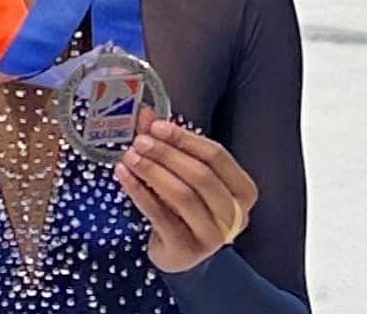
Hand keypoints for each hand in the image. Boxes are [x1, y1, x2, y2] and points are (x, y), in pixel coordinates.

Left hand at [112, 105, 258, 273]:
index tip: (156, 126)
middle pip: (200, 175)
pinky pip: (160, 216)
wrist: (181, 253)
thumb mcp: (184, 174)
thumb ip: (168, 143)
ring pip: (182, 196)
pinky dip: (139, 192)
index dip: (185, 138)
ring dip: (152, 171)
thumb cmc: (188, 207)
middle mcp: (235, 214)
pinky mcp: (186, 250)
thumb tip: (144, 113)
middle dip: (166, 154)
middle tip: (139, 140)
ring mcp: (212, 236)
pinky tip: (123, 175)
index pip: (217, 156)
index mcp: (242, 190)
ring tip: (129, 156)